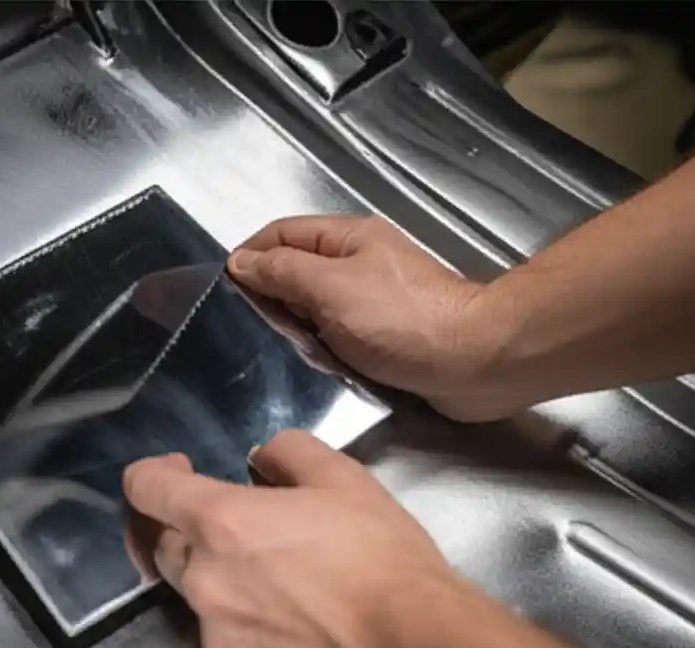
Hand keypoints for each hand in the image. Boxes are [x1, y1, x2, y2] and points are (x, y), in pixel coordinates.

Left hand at [123, 430, 461, 647]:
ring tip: (275, 577)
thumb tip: (261, 457)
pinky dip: (242, 620)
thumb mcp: (344, 479)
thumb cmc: (380, 559)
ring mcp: (216, 633)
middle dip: (184, 526)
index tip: (181, 470)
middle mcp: (204, 579)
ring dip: (218, 576)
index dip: (154, 472)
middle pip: (162, 543)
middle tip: (232, 524)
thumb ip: (290, 453)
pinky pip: (223, 636)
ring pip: (196, 593)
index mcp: (221, 522)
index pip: (146, 487)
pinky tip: (287, 619)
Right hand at [226, 215, 519, 421]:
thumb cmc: (400, 319)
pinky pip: (337, 336)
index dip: (249, 255)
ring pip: (315, 307)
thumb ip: (282, 272)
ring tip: (269, 351)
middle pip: (296, 269)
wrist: (473, 361)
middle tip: (241, 327)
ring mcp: (373, 300)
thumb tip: (240, 261)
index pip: (281, 233)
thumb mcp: (329, 287)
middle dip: (267, 294)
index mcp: (347, 238)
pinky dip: (319, 348)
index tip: (221, 290)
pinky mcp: (385, 336)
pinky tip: (306, 367)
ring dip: (293, 326)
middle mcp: (359, 263)